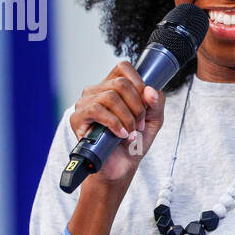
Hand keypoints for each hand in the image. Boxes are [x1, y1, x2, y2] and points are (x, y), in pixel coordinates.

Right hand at [69, 60, 164, 186]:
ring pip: (110, 96)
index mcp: (113, 86)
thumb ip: (157, 103)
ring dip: (127, 117)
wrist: (121, 167)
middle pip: (121, 83)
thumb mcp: (153, 121)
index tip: (145, 106)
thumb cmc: (133, 142)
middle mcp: (97, 91)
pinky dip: (114, 123)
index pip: (124, 68)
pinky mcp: (77, 118)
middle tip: (139, 124)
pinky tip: (120, 134)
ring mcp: (85, 103)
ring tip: (130, 132)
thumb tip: (150, 90)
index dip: (139, 84)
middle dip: (137, 106)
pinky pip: (96, 110)